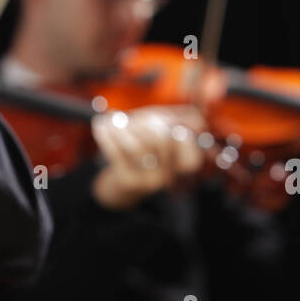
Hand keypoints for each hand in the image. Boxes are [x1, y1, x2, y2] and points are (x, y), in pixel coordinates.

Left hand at [89, 105, 205, 209]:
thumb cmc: (146, 145)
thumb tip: (198, 122)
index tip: (163, 122)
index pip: (188, 141)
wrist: (121, 177)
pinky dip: (107, 136)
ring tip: (113, 121)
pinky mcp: (128, 181)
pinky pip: (117, 154)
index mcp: (183, 164)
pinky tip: (101, 126)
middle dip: (147, 123)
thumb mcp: (166, 127)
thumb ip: (183, 119)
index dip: (176, 129)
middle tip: (136, 120)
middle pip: (162, 139)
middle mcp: (169, 175)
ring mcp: (148, 181)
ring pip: (137, 147)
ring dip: (123, 128)